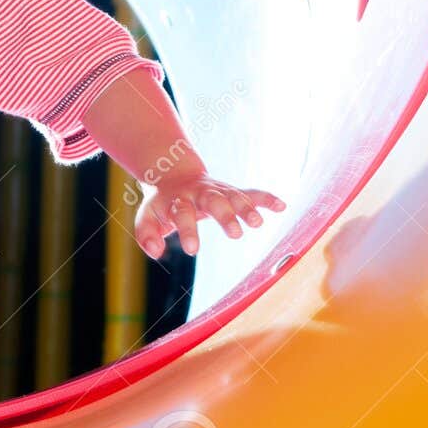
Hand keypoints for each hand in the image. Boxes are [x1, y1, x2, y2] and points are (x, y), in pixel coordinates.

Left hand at [134, 171, 286, 258]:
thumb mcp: (148, 216)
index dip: (187, 231)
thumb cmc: (162, 204)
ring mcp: (218, 190)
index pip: (183, 214)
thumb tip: (156, 252)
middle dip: (226, 216)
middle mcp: (200, 193)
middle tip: (236, 234)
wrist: (174, 174)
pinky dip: (266, 198)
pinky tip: (281, 206)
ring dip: (247, 207)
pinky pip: (251, 192)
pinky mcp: (232, 191)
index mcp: (178, 200)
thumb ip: (147, 235)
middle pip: (215, 201)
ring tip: (258, 223)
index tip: (193, 251)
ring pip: (235, 196)